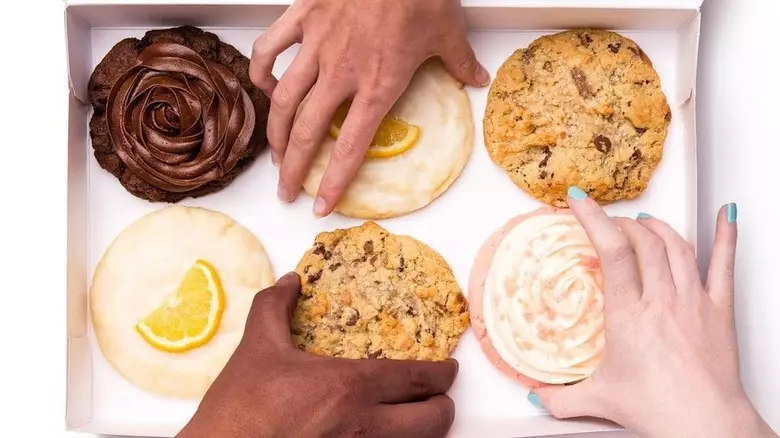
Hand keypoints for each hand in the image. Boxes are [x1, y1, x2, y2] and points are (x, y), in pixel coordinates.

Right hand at [178, 273, 458, 437]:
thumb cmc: (240, 409)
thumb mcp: (257, 349)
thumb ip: (275, 307)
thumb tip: (289, 281)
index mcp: (349, 387)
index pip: (417, 379)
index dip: (442, 373)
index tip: (447, 369)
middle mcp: (365, 427)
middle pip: (435, 419)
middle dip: (443, 405)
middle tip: (436, 395)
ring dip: (425, 430)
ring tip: (414, 418)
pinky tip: (383, 436)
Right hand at [250, 0, 488, 217]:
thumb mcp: (449, 31)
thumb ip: (460, 62)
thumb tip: (476, 78)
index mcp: (378, 84)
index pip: (351, 145)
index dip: (334, 180)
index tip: (320, 205)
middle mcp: (343, 72)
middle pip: (307, 132)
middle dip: (293, 167)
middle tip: (285, 190)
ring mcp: (318, 44)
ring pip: (284, 98)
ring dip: (275, 131)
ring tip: (274, 154)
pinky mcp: (304, 16)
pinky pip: (272, 47)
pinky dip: (262, 69)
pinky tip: (264, 86)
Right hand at [530, 189, 776, 437]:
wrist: (705, 425)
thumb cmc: (658, 409)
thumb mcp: (600, 399)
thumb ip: (562, 398)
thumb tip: (537, 396)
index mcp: (629, 315)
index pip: (612, 252)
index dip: (594, 219)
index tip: (579, 200)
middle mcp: (662, 301)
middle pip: (644, 242)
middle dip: (622, 224)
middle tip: (607, 223)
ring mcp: (693, 301)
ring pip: (677, 247)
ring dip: (657, 227)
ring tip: (643, 222)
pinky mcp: (718, 309)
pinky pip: (724, 265)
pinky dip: (725, 237)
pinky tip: (725, 217)